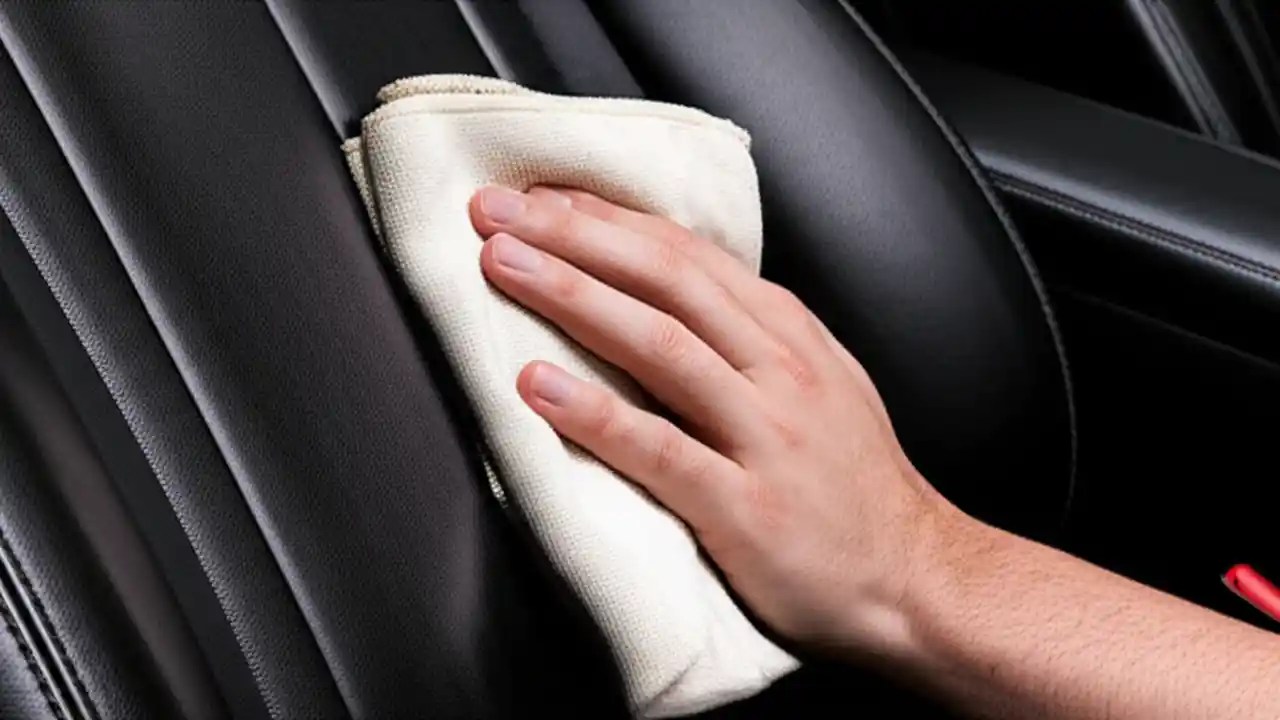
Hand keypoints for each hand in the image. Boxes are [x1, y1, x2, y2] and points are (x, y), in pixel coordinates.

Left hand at [469, 185, 962, 657]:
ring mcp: (764, 436)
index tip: (543, 197)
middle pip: (667, 280)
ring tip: (505, 266)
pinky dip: (596, 414)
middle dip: (577, 236)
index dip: (610, 220)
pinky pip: (662, 451)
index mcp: (790, 336)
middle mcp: (779, 371)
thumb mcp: (821, 382)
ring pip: (662, 345)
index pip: (689, 255)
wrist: (915, 580)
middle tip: (499, 211)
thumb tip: (674, 294)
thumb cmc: (853, 486)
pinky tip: (539, 387)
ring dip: (575, 296)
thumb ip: (754, 336)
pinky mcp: (745, 508)